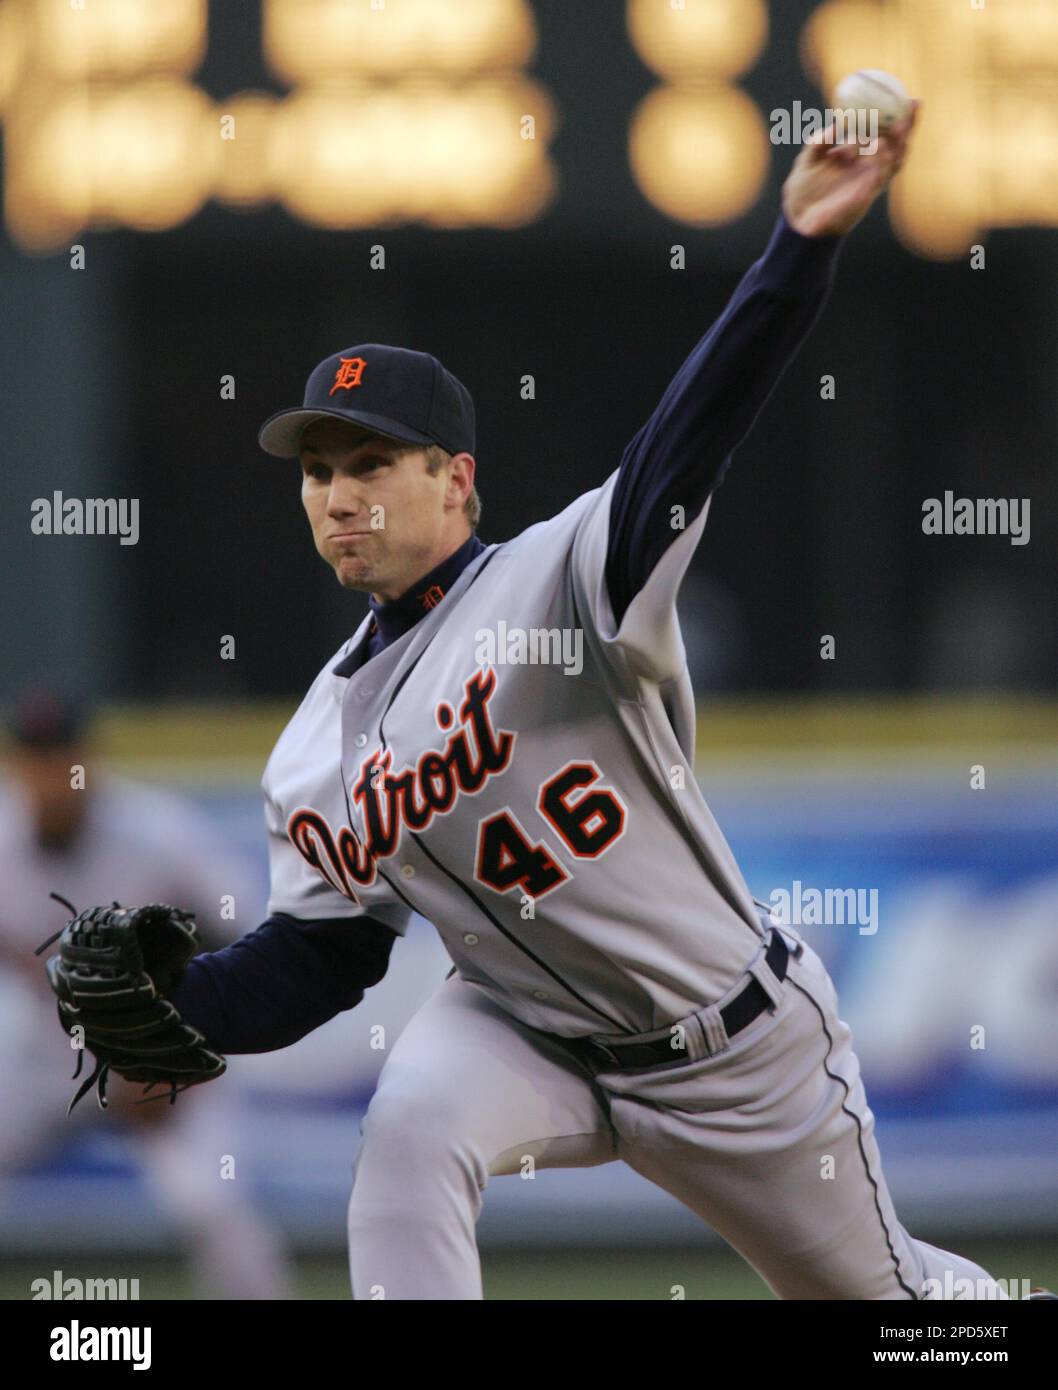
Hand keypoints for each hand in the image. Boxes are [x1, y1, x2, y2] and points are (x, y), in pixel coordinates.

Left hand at [782, 101, 920, 238]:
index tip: (899, 94)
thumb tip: (835, 125)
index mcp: (857, 156)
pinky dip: (882, 161)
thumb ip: (818, 142)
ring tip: (900, 125)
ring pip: (892, 160)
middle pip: (895, 145)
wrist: (798, 220)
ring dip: (899, 143)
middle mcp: (867, 168)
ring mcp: (868, 182)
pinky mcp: (865, 197)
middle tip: (911, 105)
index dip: (891, 116)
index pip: (880, 132)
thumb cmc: (803, 190)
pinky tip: (881, 145)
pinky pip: (878, 177)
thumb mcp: (807, 160)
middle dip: (907, 125)